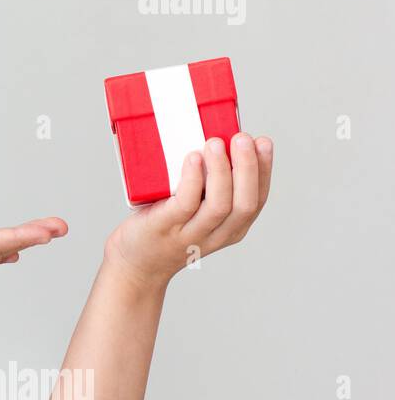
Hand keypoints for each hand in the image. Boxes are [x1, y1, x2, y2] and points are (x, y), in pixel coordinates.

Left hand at [105, 132, 273, 289]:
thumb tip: (211, 135)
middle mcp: (216, 234)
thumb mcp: (195, 210)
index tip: (263, 142)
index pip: (258, 199)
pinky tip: (192, 159)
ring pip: (219, 205)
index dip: (264, 170)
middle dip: (248, 167)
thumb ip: (206, 185)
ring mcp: (190, 234)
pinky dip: (192, 179)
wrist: (135, 263)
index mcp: (231, 228)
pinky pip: (185, 204)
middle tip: (243, 137)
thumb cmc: (165, 227)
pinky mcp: (165, 228)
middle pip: (245, 203)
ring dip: (222, 171)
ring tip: (215, 143)